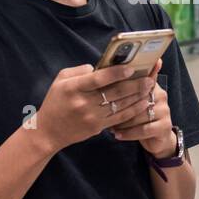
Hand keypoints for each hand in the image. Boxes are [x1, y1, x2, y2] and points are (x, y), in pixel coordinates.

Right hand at [34, 62, 156, 152]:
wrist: (48, 131)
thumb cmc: (55, 101)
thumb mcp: (61, 80)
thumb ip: (80, 71)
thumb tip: (100, 67)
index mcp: (73, 88)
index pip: (98, 79)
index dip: (116, 73)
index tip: (131, 68)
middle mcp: (83, 103)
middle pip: (114, 93)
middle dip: (134, 85)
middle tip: (149, 77)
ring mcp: (91, 117)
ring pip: (120, 106)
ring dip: (138, 96)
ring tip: (150, 88)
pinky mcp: (97, 127)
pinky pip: (119, 118)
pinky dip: (133, 110)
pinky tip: (143, 103)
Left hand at [109, 59, 175, 156]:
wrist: (159, 137)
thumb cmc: (140, 117)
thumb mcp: (133, 102)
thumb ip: (123, 90)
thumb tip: (98, 76)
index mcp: (151, 85)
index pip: (136, 80)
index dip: (121, 85)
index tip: (106, 93)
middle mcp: (161, 95)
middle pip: (137, 98)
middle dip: (119, 106)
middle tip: (103, 112)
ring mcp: (164, 110)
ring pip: (138, 115)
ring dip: (122, 122)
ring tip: (109, 126)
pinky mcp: (165, 126)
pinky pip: (143, 129)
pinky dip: (128, 133)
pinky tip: (117, 135)